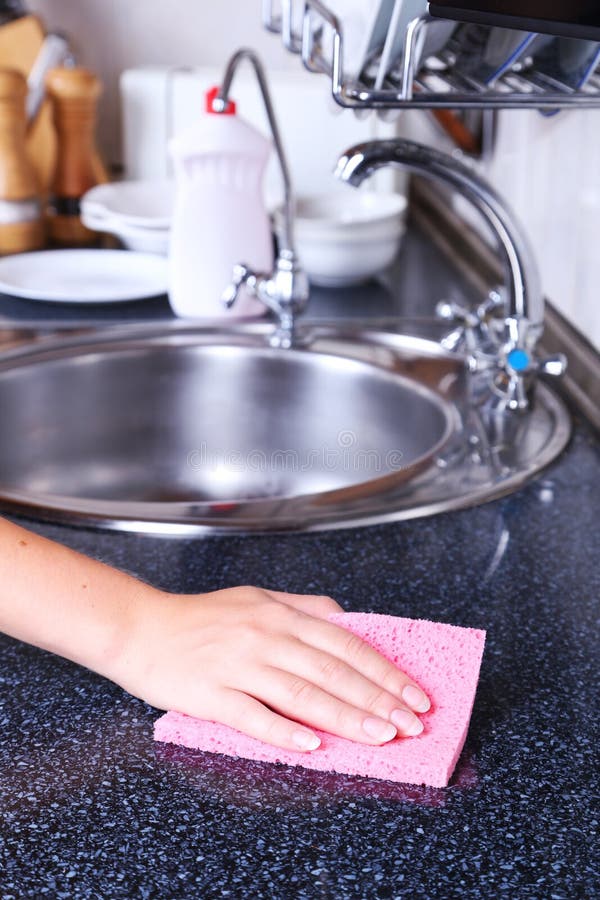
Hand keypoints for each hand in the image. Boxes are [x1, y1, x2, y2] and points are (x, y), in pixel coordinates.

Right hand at [120, 586, 429, 751]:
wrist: (140, 628)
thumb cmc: (201, 617)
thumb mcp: (257, 597)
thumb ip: (304, 607)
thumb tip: (346, 620)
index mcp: (279, 613)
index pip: (345, 643)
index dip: (383, 671)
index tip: (414, 695)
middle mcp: (264, 636)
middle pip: (332, 670)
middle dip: (378, 698)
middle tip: (412, 724)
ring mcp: (237, 666)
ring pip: (302, 693)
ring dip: (345, 717)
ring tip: (380, 736)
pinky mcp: (210, 694)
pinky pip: (253, 717)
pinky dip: (285, 732)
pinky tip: (313, 746)